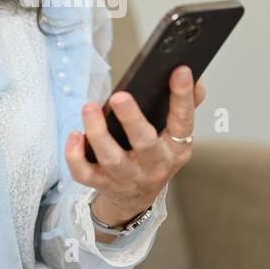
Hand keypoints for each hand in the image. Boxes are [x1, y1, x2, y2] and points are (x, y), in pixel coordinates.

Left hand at [64, 65, 206, 227]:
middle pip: (145, 143)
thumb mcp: (176, 136)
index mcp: (175, 148)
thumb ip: (186, 106)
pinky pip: (85, 174)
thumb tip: (195, 80)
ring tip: (89, 108)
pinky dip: (75, 156)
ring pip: (112, 159)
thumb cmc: (155, 157)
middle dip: (132, 119)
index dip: (183, 96)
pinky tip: (74, 135)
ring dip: (98, 134)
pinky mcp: (102, 183)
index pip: (183, 121)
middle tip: (120, 96)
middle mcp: (154, 165)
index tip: (180, 71)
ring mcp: (127, 176)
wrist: (136, 198)